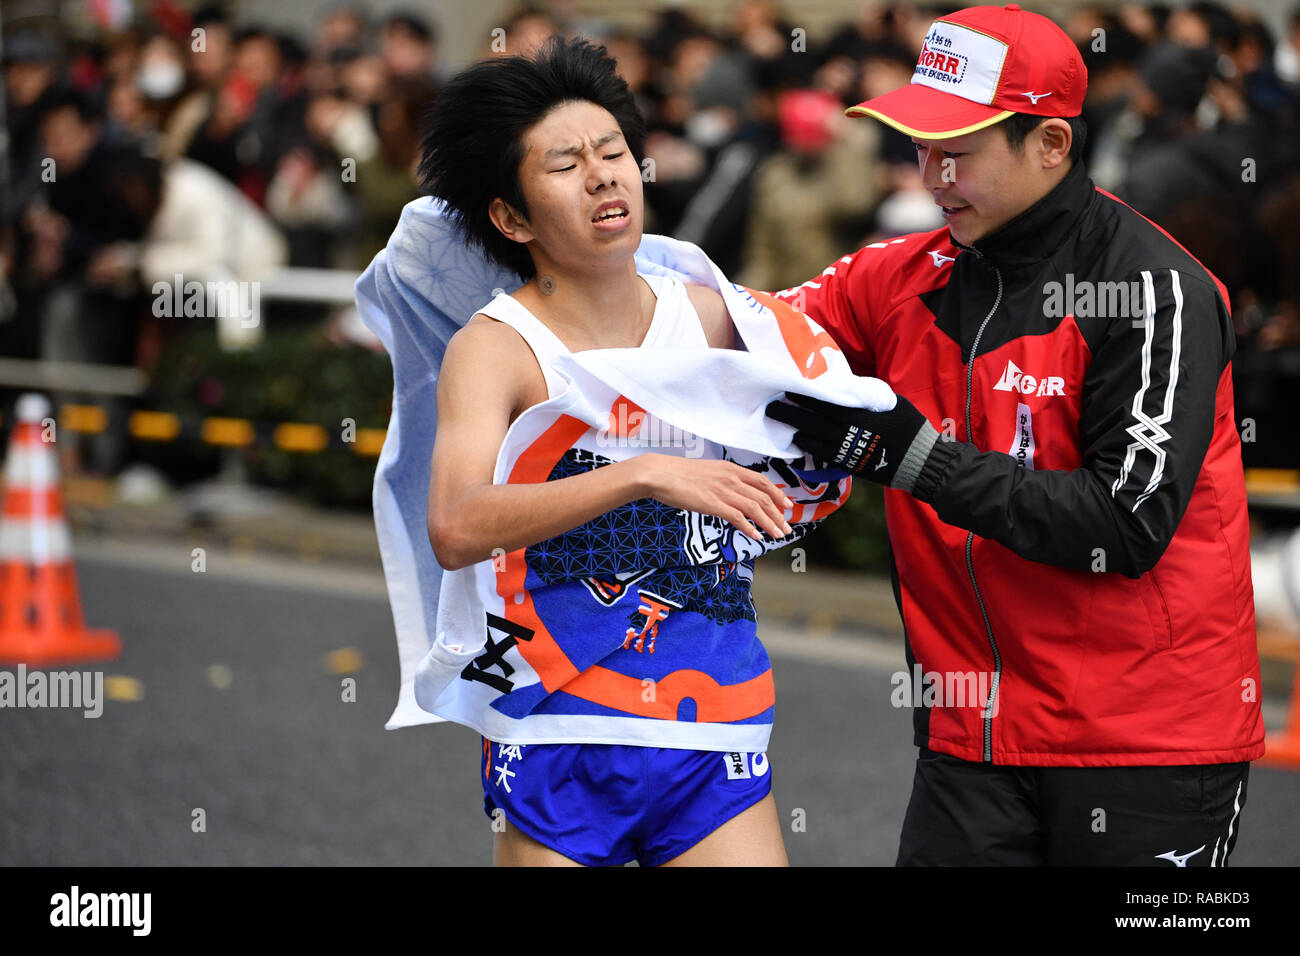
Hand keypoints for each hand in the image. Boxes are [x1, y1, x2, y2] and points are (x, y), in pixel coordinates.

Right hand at [636, 454, 793, 541]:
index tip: (787, 506)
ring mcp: (722, 491)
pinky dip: (750, 528)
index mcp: (731, 469)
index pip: (762, 482)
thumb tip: (733, 492)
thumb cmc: (679, 474)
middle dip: (778, 514)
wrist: (660, 474)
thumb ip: (723, 480)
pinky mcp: (713, 504)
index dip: (778, 495)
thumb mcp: (708, 472)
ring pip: (755, 508)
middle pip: (763, 497)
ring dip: (769, 524)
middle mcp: (731, 478)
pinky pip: (738, 517)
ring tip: (777, 535)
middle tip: (786, 527)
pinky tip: (756, 537)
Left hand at [765, 390, 933, 488]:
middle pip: (809, 423)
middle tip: (770, 408)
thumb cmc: (909, 426)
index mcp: (854, 416)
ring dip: (795, 432)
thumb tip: (846, 385)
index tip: (786, 389)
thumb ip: (865, 395)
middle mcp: (844, 434)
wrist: (919, 461)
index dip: (802, 397)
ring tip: (781, 425)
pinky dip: (809, 449)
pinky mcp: (847, 465)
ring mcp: (844, 452)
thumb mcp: (890, 402)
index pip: (821, 404)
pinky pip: (821, 457)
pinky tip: (799, 443)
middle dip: (788, 415)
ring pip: (812, 442)